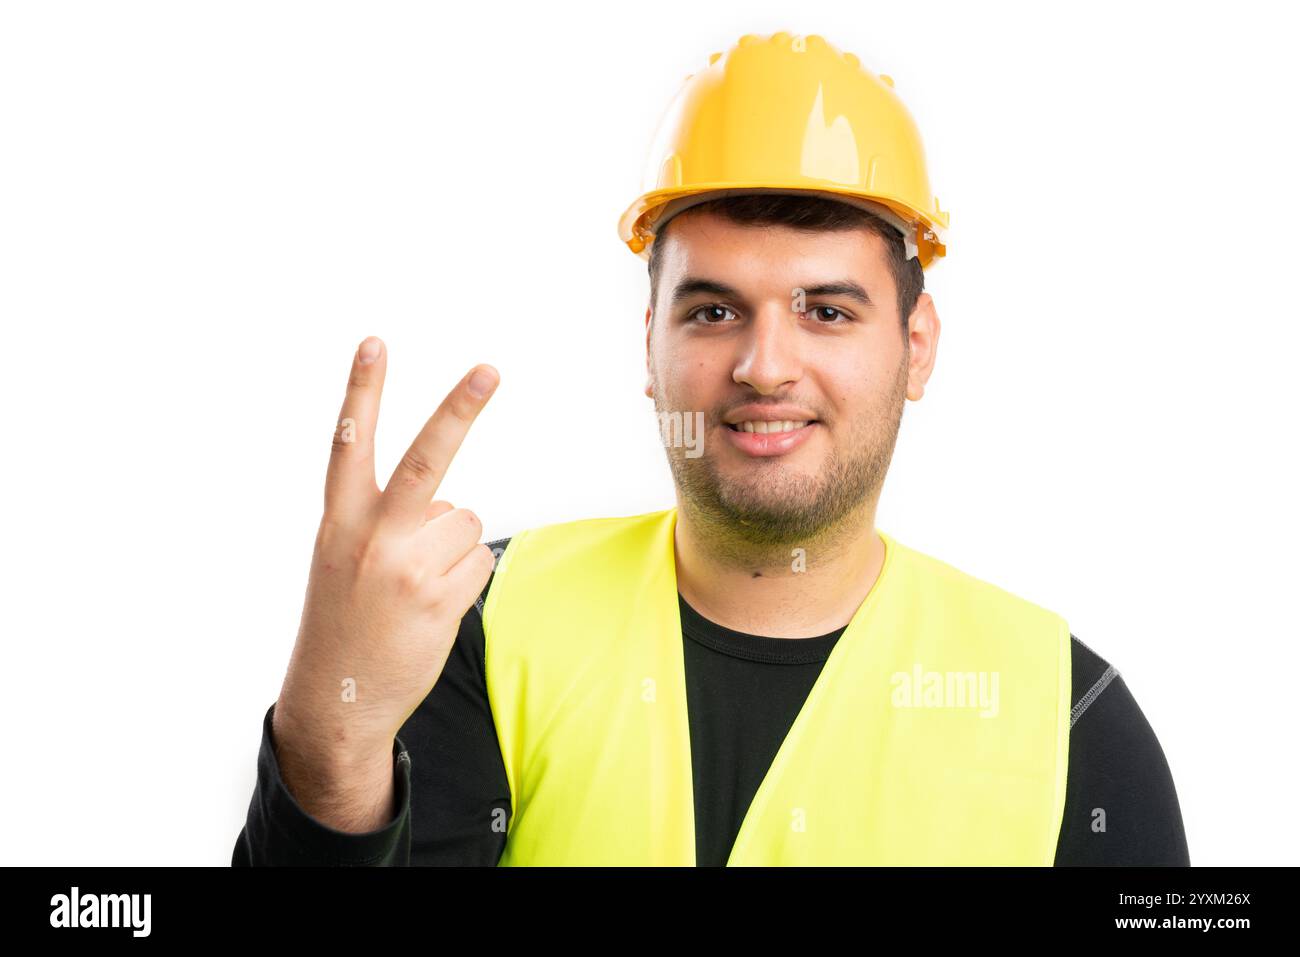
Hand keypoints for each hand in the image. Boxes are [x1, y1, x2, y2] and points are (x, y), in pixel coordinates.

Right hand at [273, 336, 499, 779]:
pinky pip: (480, 559)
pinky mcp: (441, 600)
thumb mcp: (340, 559)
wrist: (336, 700)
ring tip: (416, 587)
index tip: (374, 343)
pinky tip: (432, 607)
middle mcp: (372, 537)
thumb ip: (385, 520)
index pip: (348, 443)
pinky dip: (466, 577)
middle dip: (460, 408)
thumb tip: (451, 504)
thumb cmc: (344, 619)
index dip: (362, 391)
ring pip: (465, 520)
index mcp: (339, 521)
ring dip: (452, 547)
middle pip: (427, 458)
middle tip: (490, 368)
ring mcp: (408, 569)